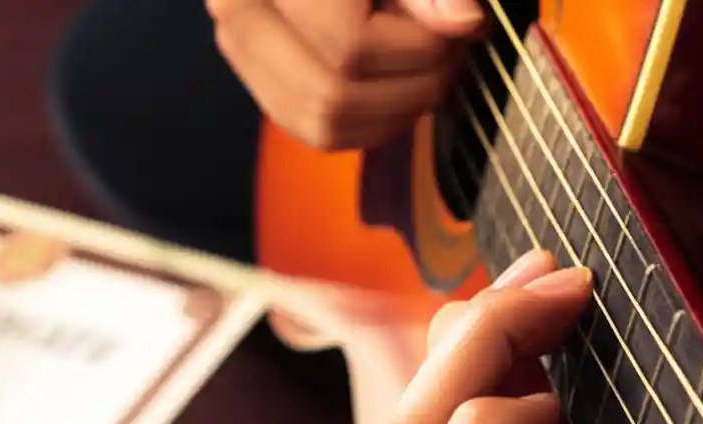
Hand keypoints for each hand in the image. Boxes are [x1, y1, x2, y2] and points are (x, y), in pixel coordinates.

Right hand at [206, 0, 483, 149]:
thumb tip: (463, 21)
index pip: (349, 45)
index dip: (419, 47)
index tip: (462, 25)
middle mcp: (239, 13)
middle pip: (333, 94)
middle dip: (411, 86)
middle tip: (450, 54)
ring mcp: (241, 50)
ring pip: (324, 123)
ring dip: (395, 111)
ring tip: (430, 70)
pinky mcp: (259, 77)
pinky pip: (315, 130)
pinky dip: (370, 123)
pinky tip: (400, 91)